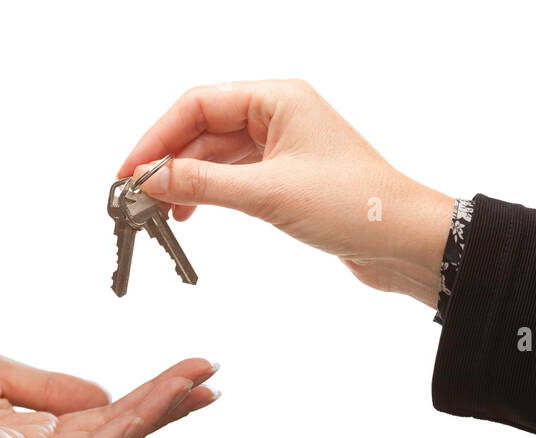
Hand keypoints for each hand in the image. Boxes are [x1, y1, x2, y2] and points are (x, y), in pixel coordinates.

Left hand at [0, 330, 219, 437]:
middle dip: (165, 409)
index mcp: (32, 434)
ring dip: (149, 418)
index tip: (195, 373)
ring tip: (189, 387)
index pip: (106, 419)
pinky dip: (109, 437)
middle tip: (210, 379)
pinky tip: (139, 413)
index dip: (152, 399)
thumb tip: (106, 395)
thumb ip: (50, 388)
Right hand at [118, 79, 454, 307]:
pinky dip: (208, 193)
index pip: (199, 104)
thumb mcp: (268, 194)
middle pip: (203, 127)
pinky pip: (233, 176)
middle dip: (168, 160)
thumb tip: (153, 178)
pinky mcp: (286, 176)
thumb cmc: (355, 204)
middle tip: (137, 196)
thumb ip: (205, 185)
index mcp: (278, 99)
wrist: (404, 240)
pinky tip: (190, 212)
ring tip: (159, 211)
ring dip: (186, 180)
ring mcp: (282, 146)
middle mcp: (279, 115)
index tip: (131, 170)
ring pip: (216, 155)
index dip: (158, 136)